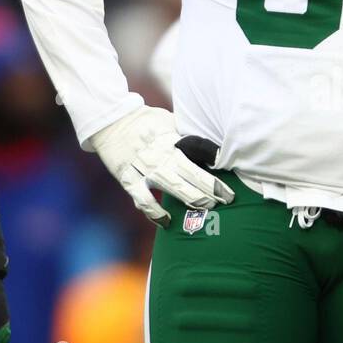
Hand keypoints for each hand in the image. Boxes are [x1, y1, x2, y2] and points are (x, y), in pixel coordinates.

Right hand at [90, 107, 233, 225]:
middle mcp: (161, 157)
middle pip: (191, 177)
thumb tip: (212, 148)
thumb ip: (187, 137)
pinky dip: (154, 212)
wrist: (112, 121)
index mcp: (173, 143)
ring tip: (208, 208)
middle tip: (227, 200)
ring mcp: (145, 170)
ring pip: (173, 188)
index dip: (216, 175)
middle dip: (211, 190)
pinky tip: (167, 221)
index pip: (199, 160)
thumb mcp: (170, 123)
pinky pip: (143, 200)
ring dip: (192, 199)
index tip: (230, 187)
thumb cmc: (147, 122)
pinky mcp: (129, 180)